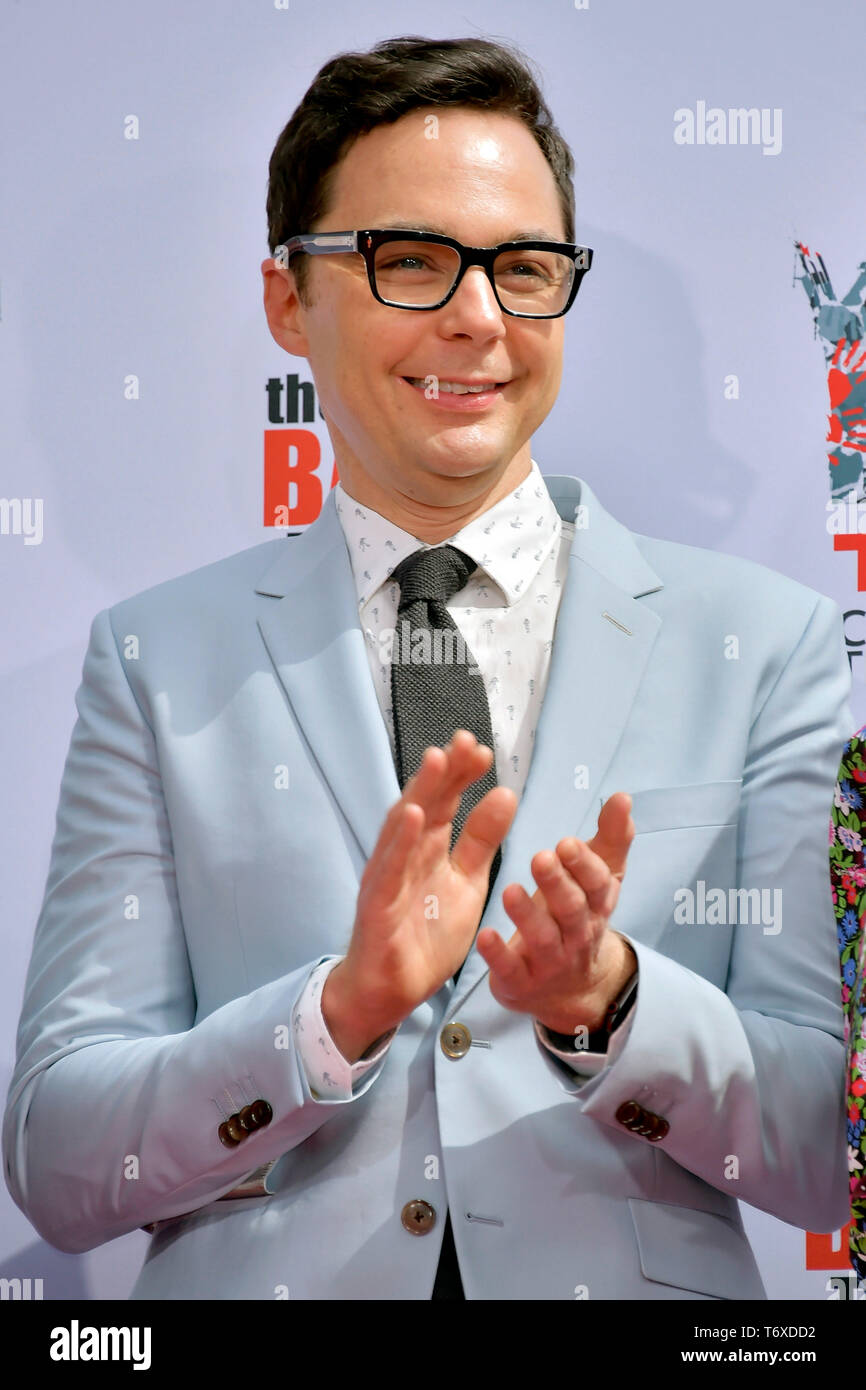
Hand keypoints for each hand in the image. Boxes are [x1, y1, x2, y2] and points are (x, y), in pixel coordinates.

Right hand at [323, 730, 517, 1060]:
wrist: (391, 990)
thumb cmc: (424, 935)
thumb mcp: (466, 884)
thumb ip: (482, 842)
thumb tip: (506, 794)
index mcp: (427, 848)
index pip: (446, 801)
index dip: (462, 774)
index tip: (483, 750)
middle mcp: (404, 854)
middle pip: (425, 803)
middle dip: (444, 771)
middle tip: (466, 740)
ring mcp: (388, 876)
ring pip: (403, 827)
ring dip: (420, 791)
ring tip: (438, 759)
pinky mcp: (378, 903)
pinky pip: (389, 868)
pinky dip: (399, 840)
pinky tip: (411, 814)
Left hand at [475, 792, 635, 1033]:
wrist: (572, 990)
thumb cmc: (578, 917)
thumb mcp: (599, 880)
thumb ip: (611, 838)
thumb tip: (623, 796)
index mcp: (596, 905)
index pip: (597, 884)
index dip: (584, 865)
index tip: (566, 842)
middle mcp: (578, 934)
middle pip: (572, 910)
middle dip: (558, 884)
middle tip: (541, 857)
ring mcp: (551, 961)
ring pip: (543, 939)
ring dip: (527, 917)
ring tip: (509, 891)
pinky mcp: (522, 982)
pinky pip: (511, 970)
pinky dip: (498, 955)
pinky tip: (484, 936)